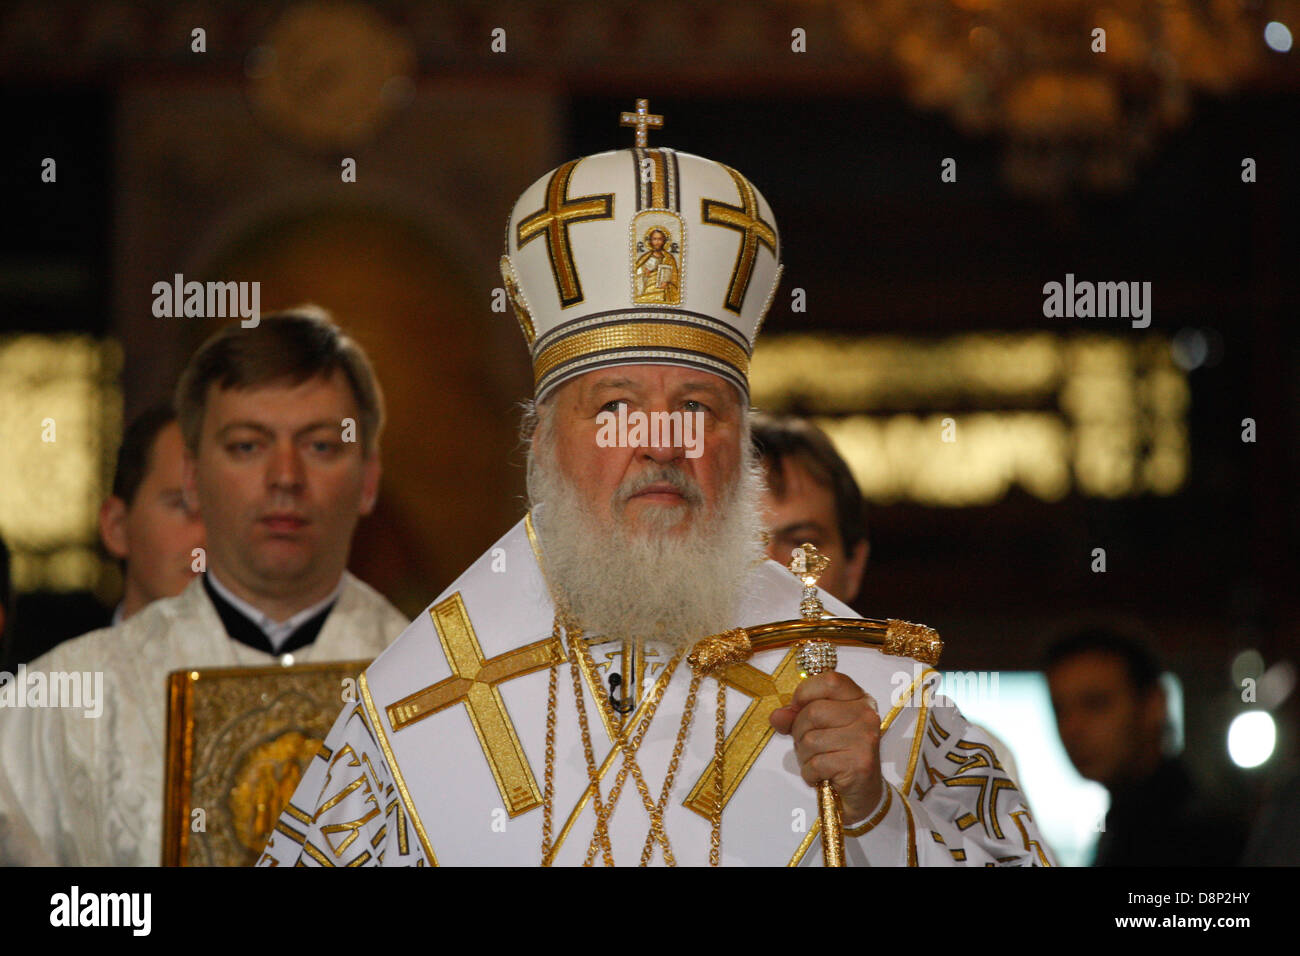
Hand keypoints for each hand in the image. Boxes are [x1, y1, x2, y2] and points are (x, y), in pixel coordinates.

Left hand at [769, 671, 883, 824]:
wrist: (862, 794)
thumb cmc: (838, 755)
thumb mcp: (817, 729)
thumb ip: (795, 717)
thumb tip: (777, 715)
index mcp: (859, 699)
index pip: (830, 681)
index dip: (805, 692)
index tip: (797, 706)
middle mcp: (866, 715)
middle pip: (813, 712)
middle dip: (799, 732)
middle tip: (809, 746)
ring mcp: (865, 739)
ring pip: (811, 740)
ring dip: (805, 756)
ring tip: (818, 762)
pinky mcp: (860, 763)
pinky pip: (816, 763)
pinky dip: (810, 773)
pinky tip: (822, 776)